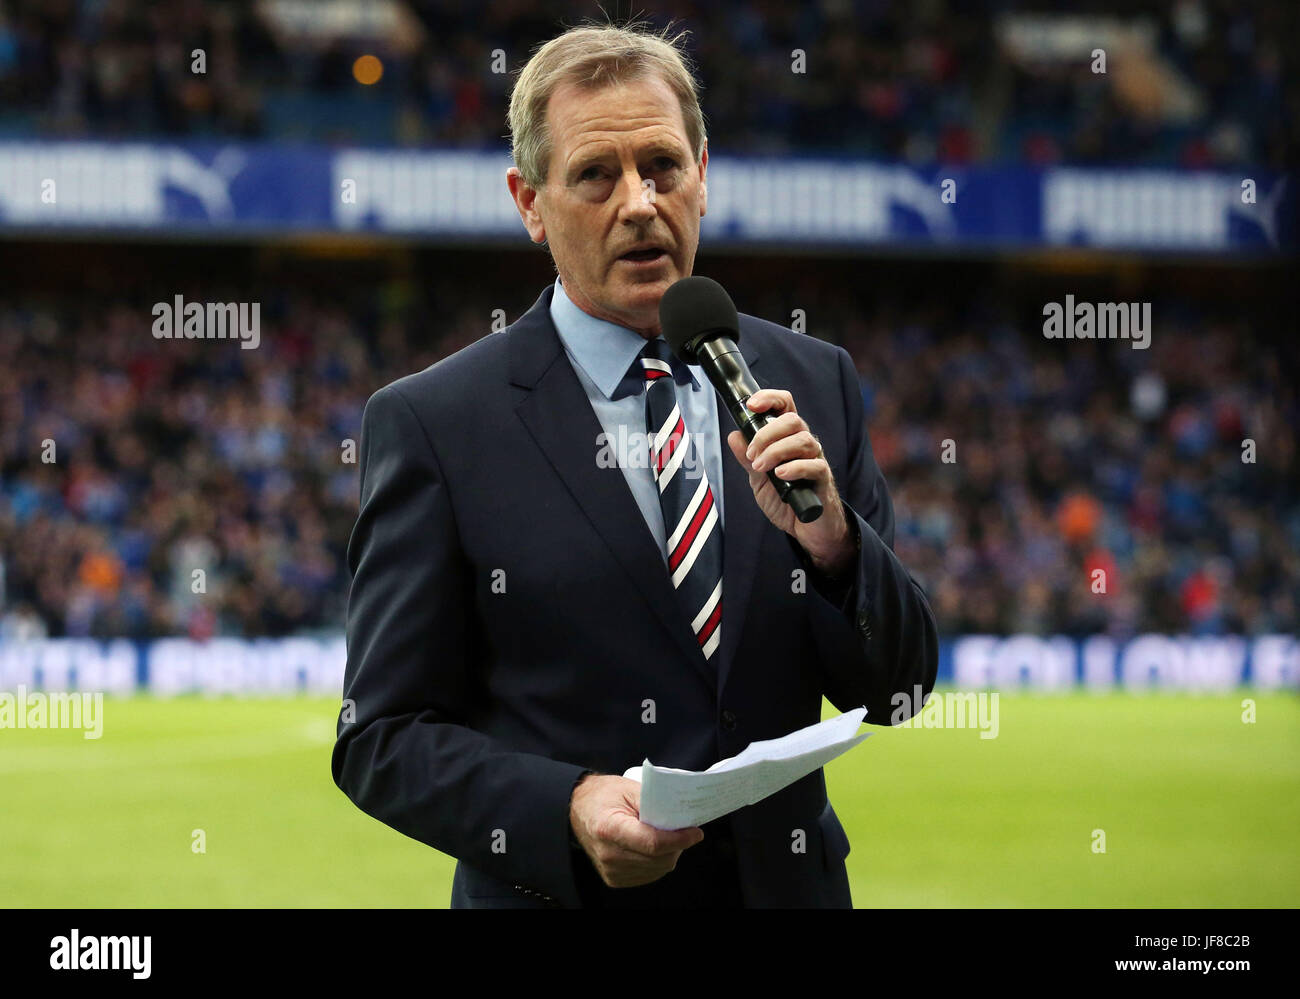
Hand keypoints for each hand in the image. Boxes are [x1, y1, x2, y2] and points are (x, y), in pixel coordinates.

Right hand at [569, 774, 703, 887]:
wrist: (578, 810)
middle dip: (678, 846)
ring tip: (670, 837)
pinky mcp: (614, 879)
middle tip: (685, 830)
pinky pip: (648, 875)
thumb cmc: (604, 795)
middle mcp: (609, 854)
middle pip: (658, 859)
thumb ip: (655, 801)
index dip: (679, 839)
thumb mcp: (628, 788)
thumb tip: (682, 817)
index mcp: (609, 828)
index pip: (652, 843)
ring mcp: (610, 870)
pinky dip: (659, 863)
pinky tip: (657, 848)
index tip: (695, 832)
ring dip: (670, 855)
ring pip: (657, 869)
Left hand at [726, 389, 853, 576]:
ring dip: (776, 451)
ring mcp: (816, 460)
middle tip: (752, 454)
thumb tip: (734, 436)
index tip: (751, 405)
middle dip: (766, 433)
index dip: (770, 398)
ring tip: (762, 468)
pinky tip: (780, 475)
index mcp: (788, 438)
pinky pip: (814, 465)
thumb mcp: (759, 479)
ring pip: (803, 440)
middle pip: (793, 420)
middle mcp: (804, 444)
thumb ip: (748, 459)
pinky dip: (794, 468)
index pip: (785, 406)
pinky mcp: (823, 479)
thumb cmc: (786, 500)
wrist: (807, 528)